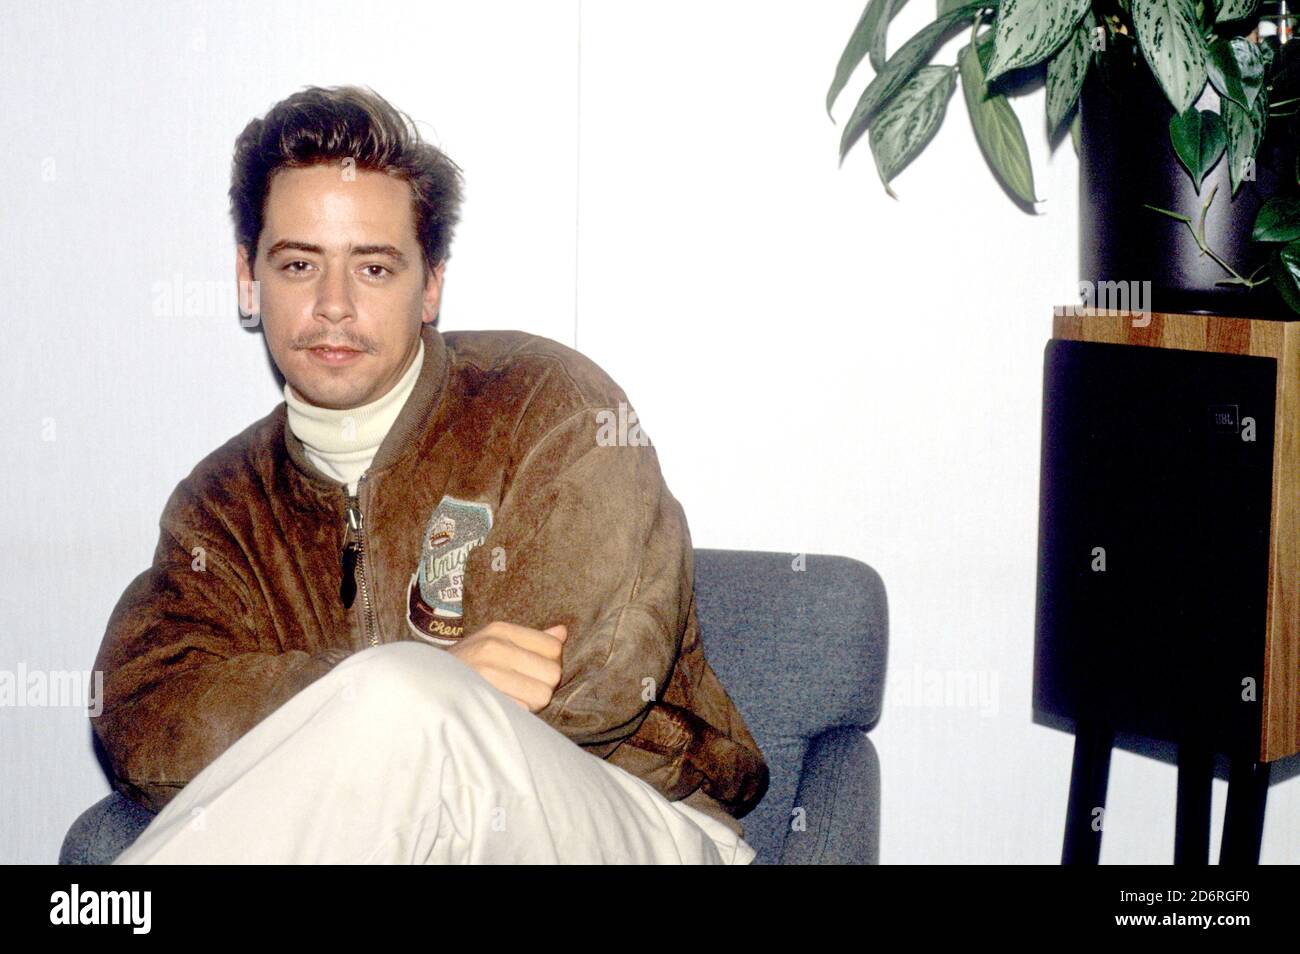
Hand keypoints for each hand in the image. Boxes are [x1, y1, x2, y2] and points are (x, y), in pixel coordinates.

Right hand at [446, 620, 566, 712]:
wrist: (423, 689)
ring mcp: (486, 675)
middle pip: (553, 673)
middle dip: (542, 685)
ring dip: (531, 703)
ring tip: (511, 699)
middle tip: (521, 689)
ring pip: (542, 695)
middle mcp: (493, 648)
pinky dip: (517, 715)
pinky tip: (501, 710)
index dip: (549, 662)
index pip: (553, 647)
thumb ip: (531, 640)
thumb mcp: (494, 644)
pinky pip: (523, 712)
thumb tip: (562, 632)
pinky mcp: (483, 701)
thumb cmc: (466, 667)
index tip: (532, 670)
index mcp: (499, 631)